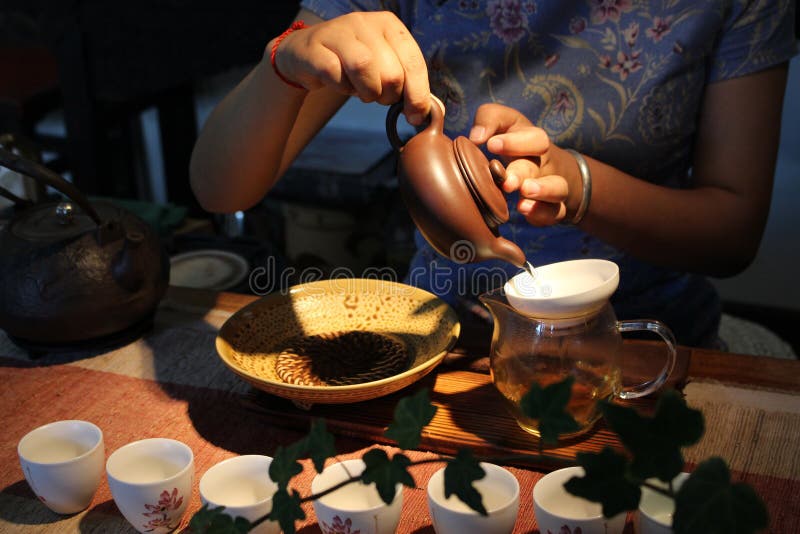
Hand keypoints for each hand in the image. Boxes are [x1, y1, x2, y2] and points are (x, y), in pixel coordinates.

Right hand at [274, 11, 430, 123]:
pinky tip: (340, 84)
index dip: (418, 95)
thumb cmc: (352, 64)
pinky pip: (334, 73)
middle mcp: (365, 23)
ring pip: (363, 67)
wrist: (308, 54)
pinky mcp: (315, 47)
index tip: (415, 116)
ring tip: (362, 92)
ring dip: (367, 92)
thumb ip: (406, 84)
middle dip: (388, 95)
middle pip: (391, 71)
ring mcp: (338, 32)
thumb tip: (422, 113)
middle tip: (378, 96)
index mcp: (389, 25)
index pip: (414, 62)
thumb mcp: (383, 67)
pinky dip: (341, 88)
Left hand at [469, 103, 580, 225]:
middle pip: (540, 167)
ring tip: (523, 199)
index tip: (491, 145)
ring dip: (543, 192)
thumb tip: (476, 137)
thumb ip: (488, 119)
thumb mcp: (502, 122)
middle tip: (507, 182)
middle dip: (522, 173)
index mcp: (532, 139)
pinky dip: (543, 213)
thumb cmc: (510, 140)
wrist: (540, 164)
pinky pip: (555, 212)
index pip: (533, 137)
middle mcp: (543, 162)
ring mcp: (550, 185)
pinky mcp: (551, 207)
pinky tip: (525, 211)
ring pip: (558, 188)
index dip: (514, 142)